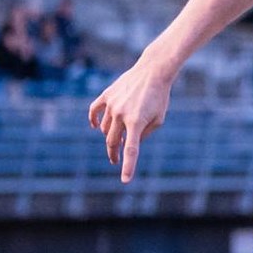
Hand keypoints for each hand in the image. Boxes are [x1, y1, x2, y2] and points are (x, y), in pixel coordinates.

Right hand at [87, 64, 172, 181]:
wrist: (153, 71)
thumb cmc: (159, 97)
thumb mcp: (158, 119)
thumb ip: (144, 134)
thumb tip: (130, 143)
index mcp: (136, 123)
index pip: (131, 150)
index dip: (128, 166)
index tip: (125, 180)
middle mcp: (121, 115)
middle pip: (112, 141)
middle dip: (113, 153)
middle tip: (115, 160)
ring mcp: (112, 104)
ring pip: (104, 128)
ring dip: (110, 135)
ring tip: (119, 138)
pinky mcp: (107, 95)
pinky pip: (94, 110)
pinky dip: (93, 120)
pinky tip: (95, 126)